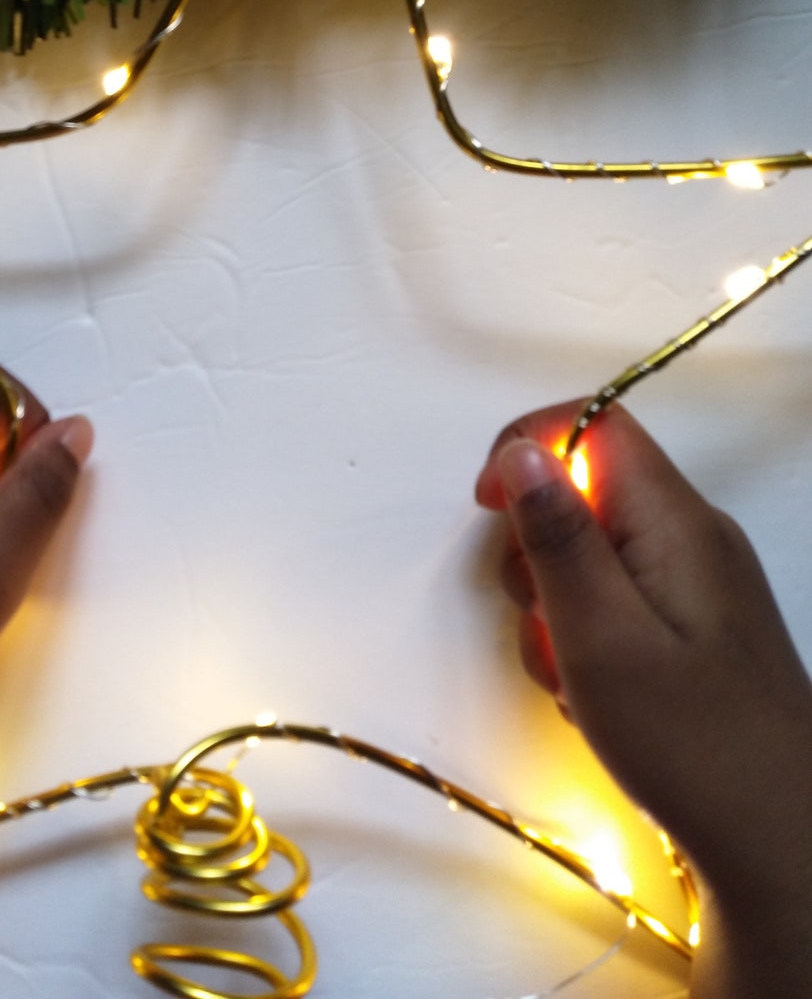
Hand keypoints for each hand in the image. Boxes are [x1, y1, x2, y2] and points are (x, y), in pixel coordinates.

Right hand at [476, 402, 811, 996]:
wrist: (780, 843)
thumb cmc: (687, 740)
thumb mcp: (600, 635)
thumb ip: (558, 536)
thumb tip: (520, 449)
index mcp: (675, 520)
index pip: (595, 423)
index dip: (529, 446)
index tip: (486, 510)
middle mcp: (693, 536)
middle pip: (588, 489)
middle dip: (536, 545)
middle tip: (540, 619)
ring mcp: (699, 583)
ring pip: (596, 550)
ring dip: (556, 601)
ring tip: (569, 672)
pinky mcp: (697, 628)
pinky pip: (620, 597)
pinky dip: (587, 633)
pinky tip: (592, 693)